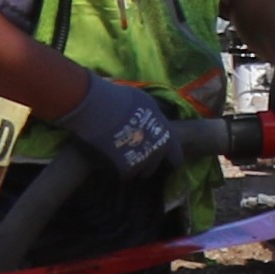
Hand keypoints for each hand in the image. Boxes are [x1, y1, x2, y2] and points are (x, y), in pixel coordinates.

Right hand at [54, 74, 176, 185]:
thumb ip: (154, 115)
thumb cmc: (122, 100)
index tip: (165, 161)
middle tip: (133, 156)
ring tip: (117, 157)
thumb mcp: (146, 103)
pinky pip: (122, 174)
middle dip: (146, 164)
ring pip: (137, 171)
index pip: (176, 156)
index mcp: (166, 135)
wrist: (99, 108)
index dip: (170, 158)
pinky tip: (107, 160)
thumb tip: (155, 116)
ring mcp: (141, 161)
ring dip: (130, 166)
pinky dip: (115, 169)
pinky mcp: (123, 169)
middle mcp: (157, 151)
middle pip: (153, 166)